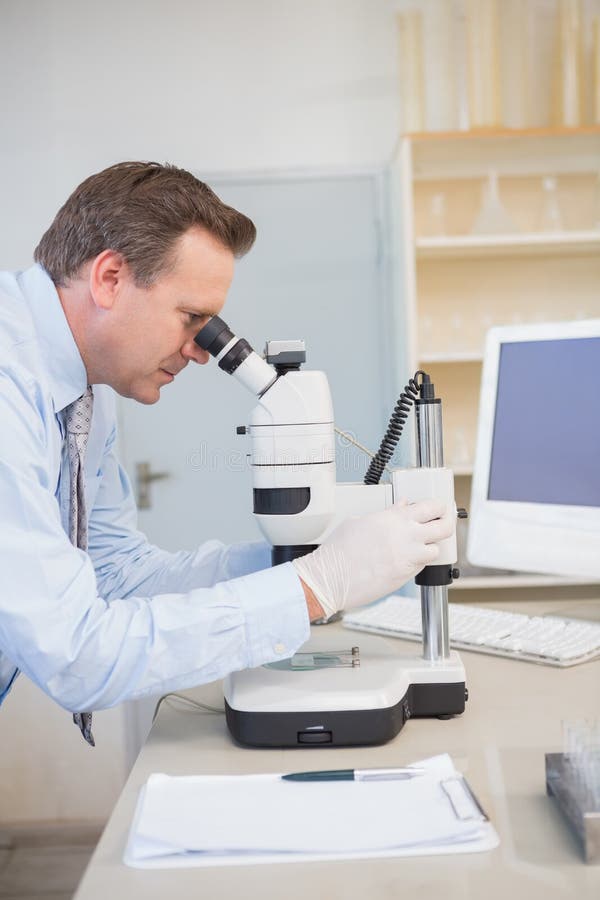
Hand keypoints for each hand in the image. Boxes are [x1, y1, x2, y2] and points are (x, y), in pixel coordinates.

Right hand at [293, 499, 453, 619]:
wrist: (331, 577)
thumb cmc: (338, 551)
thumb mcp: (359, 522)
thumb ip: (385, 514)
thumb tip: (399, 508)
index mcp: (393, 517)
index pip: (430, 506)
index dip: (439, 506)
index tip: (440, 507)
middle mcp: (405, 534)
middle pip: (444, 526)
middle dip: (447, 523)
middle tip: (444, 523)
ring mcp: (408, 556)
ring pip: (436, 549)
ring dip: (431, 547)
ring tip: (422, 546)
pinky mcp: (405, 574)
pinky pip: (422, 566)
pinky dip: (419, 562)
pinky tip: (408, 560)